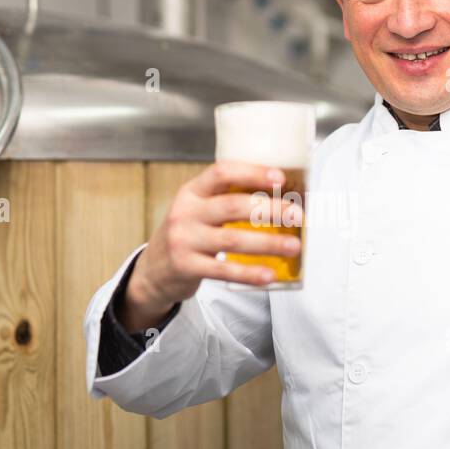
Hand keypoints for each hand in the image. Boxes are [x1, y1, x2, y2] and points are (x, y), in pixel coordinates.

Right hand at [122, 160, 303, 330]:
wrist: (152, 271)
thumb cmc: (187, 235)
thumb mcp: (197, 210)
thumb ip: (226, 200)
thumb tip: (279, 198)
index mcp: (192, 192)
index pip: (222, 173)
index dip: (252, 172)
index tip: (280, 178)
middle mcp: (185, 213)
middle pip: (233, 206)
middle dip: (270, 210)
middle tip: (297, 215)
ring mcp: (184, 240)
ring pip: (232, 240)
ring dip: (267, 243)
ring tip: (293, 246)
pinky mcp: (186, 267)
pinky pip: (223, 270)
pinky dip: (249, 273)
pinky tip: (269, 275)